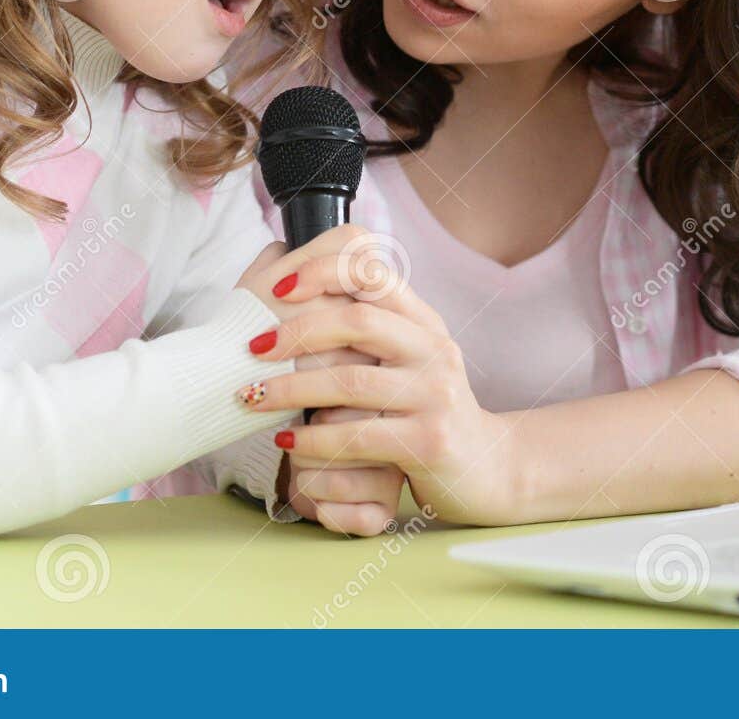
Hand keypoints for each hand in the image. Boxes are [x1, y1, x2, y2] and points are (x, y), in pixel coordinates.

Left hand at [240, 233, 522, 525]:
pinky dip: (312, 439)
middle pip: (357, 321)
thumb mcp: (409, 359)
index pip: (373, 273)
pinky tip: (286, 440)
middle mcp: (434, 349)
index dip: (322, 272)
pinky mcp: (429, 442)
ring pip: (349, 383)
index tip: (277, 288)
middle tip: (251, 347)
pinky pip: (357, 437)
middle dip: (295, 331)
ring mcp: (435, 395)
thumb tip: (300, 287)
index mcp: (424, 322)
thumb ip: (371, 329)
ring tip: (253, 397)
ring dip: (291, 389)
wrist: (486, 467)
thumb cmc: (427, 410)